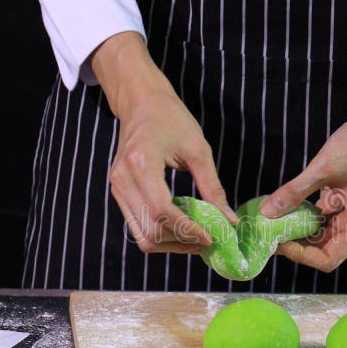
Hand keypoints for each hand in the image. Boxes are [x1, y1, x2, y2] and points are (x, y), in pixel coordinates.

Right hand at [91, 32, 236, 253]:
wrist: (141, 104)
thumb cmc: (172, 119)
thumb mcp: (199, 150)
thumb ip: (212, 188)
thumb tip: (229, 220)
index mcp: (141, 163)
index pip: (162, 211)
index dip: (187, 230)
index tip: (212, 237)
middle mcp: (122, 179)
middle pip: (151, 229)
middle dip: (182, 242)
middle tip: (210, 241)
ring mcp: (117, 188)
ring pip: (143, 235)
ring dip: (172, 243)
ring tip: (198, 238)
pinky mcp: (119, 193)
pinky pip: (139, 226)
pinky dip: (162, 234)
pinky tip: (183, 228)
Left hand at [260, 56, 346, 271]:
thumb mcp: (324, 168)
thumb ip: (295, 192)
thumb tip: (268, 212)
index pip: (328, 258)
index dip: (302, 256)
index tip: (278, 243)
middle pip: (322, 250)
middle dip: (296, 246)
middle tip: (268, 235)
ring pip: (319, 236)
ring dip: (297, 233)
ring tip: (272, 224)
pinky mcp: (342, 205)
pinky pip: (319, 220)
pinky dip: (302, 218)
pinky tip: (283, 210)